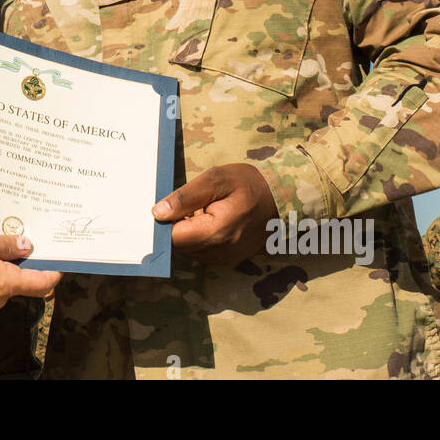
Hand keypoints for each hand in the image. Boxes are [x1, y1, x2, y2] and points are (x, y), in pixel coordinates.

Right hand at [0, 230, 61, 314]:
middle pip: (22, 279)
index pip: (42, 283)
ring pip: (1, 278)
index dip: (54, 270)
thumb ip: (5, 245)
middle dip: (24, 257)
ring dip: (1, 259)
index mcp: (6, 284)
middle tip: (24, 232)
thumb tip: (27, 246)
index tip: (60, 255)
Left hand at [152, 163, 277, 265]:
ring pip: (189, 250)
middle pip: (179, 245)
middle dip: (179, 226)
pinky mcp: (228, 260)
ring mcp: (225, 259)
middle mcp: (220, 252)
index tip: (169, 207)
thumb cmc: (248, 183)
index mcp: (216, 232)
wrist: (281, 197)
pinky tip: (213, 221)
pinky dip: (201, 238)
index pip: (173, 237)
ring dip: (190, 232)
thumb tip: (158, 213)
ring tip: (207, 211)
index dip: (165, 222)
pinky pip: (202, 252)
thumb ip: (185, 197)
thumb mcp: (215, 179)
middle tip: (195, 205)